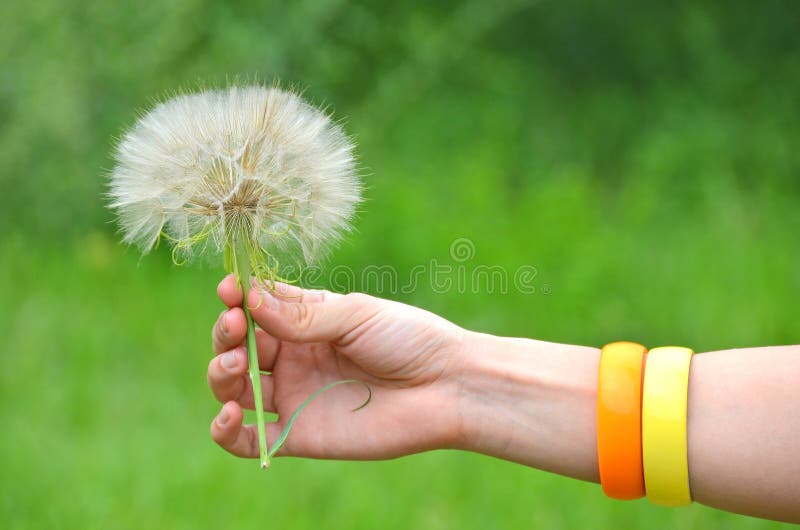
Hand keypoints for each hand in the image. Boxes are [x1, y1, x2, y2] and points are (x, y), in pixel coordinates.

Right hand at [208, 275, 465, 460]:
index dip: (237, 297)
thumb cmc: (408, 339)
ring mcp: (294, 395)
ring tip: (237, 365)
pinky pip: (248, 439)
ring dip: (221, 373)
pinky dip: (226, 430)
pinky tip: (228, 414)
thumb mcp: (355, 315)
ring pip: (234, 387)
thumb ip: (302, 314)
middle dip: (227, 333)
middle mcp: (295, 356)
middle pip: (238, 344)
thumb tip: (249, 298)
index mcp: (307, 319)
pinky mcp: (299, 435)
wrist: (446, 387)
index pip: (257, 305)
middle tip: (236, 327)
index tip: (228, 289)